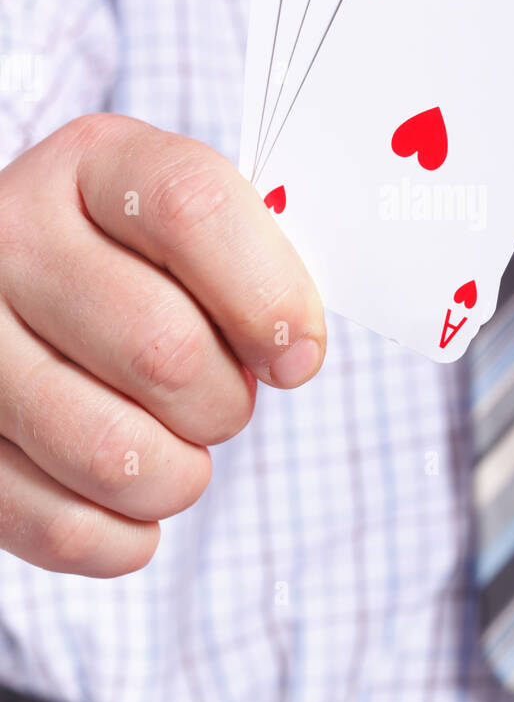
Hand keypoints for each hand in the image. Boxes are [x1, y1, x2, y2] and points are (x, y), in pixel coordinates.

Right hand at [0, 114, 325, 575]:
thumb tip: (294, 350)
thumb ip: (251, 261)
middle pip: (166, 350)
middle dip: (227, 403)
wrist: (16, 287)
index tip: (298, 354)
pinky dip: (123, 535)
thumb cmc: (136, 265)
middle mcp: (10, 238)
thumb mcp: (188, 224)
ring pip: (115, 454)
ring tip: (178, 452)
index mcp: (91, 166)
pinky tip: (132, 504)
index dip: (268, 294)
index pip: (193, 208)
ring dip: (180, 477)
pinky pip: (61, 525)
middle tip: (223, 401)